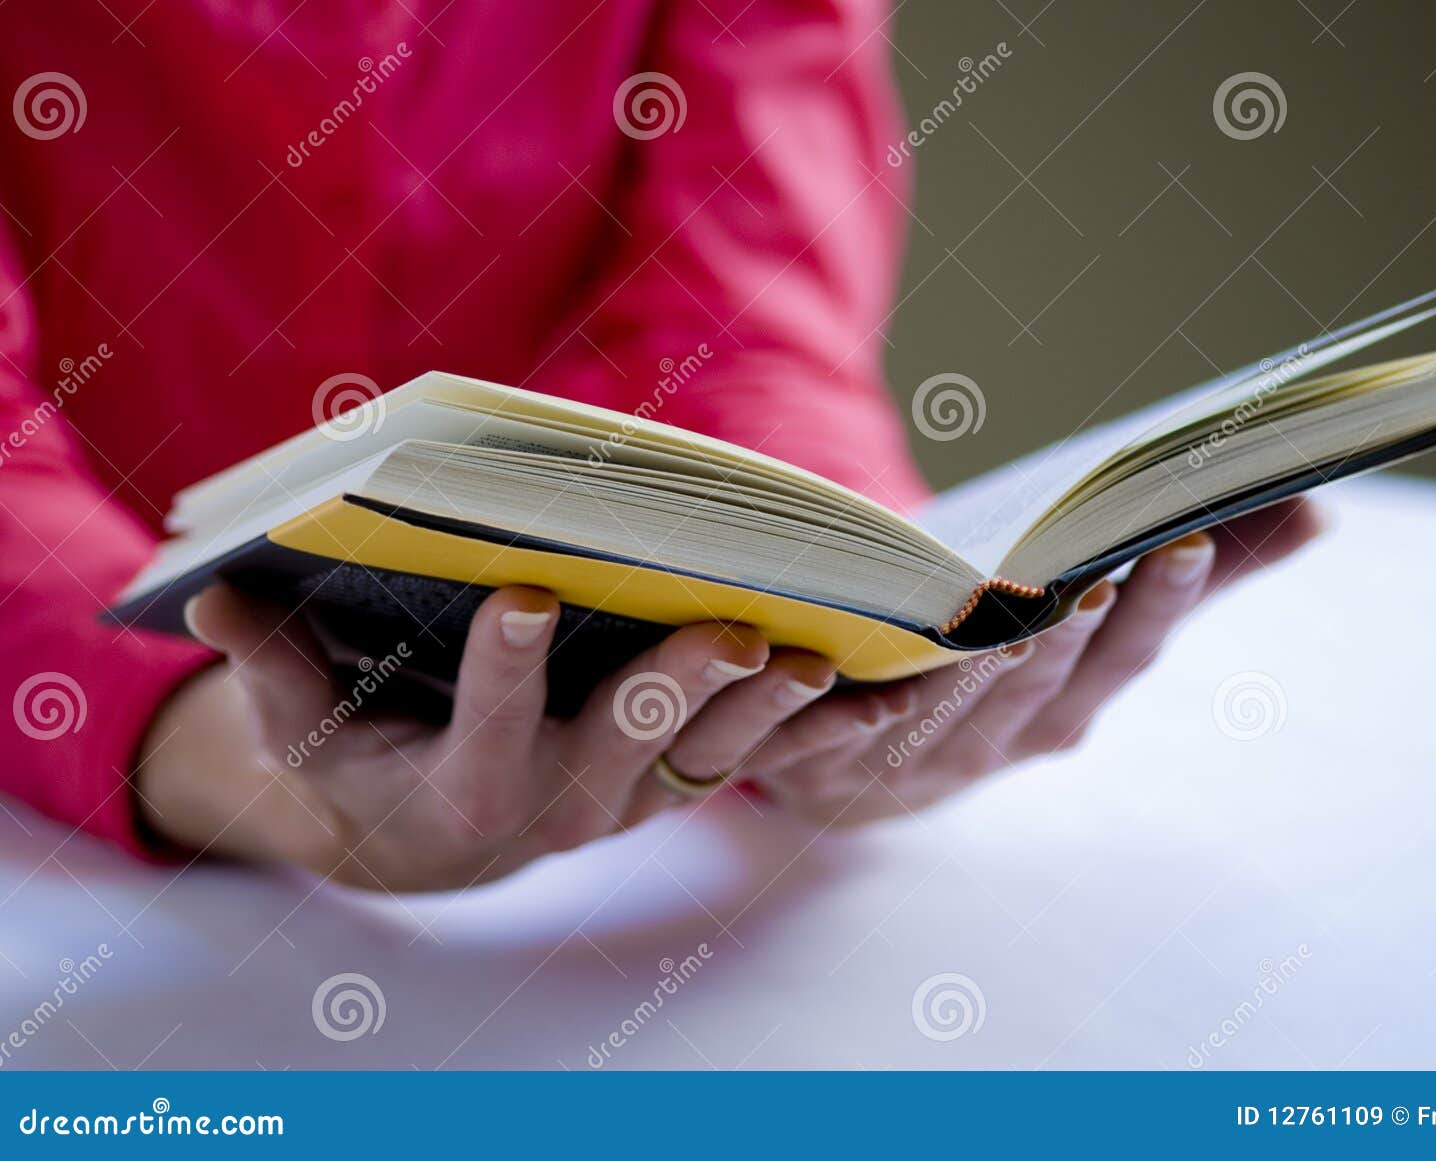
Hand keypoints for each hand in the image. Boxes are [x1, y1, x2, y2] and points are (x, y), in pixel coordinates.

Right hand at [137, 585, 842, 890]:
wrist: (413, 836)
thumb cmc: (351, 761)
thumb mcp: (297, 723)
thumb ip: (266, 665)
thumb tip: (203, 596)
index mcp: (459, 788)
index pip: (480, 726)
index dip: (498, 667)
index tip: (521, 592)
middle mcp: (553, 805)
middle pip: (622, 747)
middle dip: (678, 689)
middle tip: (734, 627)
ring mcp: (623, 803)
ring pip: (701, 760)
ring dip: (763, 712)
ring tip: (816, 651)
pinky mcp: (666, 787)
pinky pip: (744, 764)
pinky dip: (799, 733)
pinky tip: (862, 687)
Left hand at [741, 497, 1324, 824]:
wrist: (864, 775)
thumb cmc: (997, 683)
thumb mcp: (1089, 641)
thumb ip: (1187, 582)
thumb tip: (1311, 510)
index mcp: (1070, 709)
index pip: (1128, 658)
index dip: (1159, 604)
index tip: (1183, 536)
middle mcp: (1007, 740)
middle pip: (1048, 677)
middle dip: (1077, 622)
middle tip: (1097, 558)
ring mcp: (923, 756)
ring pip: (956, 704)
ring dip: (981, 657)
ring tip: (1001, 595)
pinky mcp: (841, 758)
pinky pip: (847, 729)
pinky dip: (852, 696)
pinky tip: (855, 647)